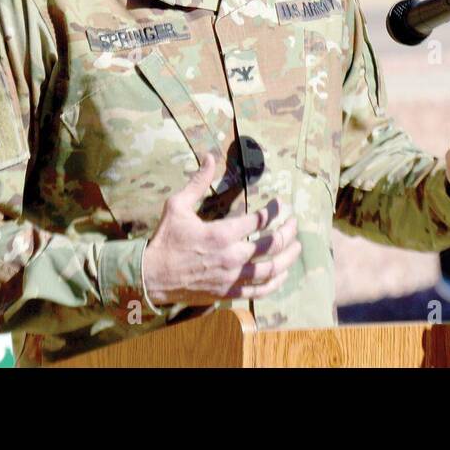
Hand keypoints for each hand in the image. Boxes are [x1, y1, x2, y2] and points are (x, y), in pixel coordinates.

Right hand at [141, 152, 301, 306]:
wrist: (152, 277)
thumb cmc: (166, 239)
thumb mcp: (177, 206)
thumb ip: (197, 182)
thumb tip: (209, 156)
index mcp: (222, 233)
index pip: (260, 220)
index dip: (275, 210)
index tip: (281, 203)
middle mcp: (232, 257)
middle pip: (272, 244)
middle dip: (288, 231)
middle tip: (295, 223)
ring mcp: (232, 278)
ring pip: (271, 269)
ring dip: (288, 257)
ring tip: (298, 246)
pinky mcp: (228, 293)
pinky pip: (259, 291)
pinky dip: (275, 282)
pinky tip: (282, 274)